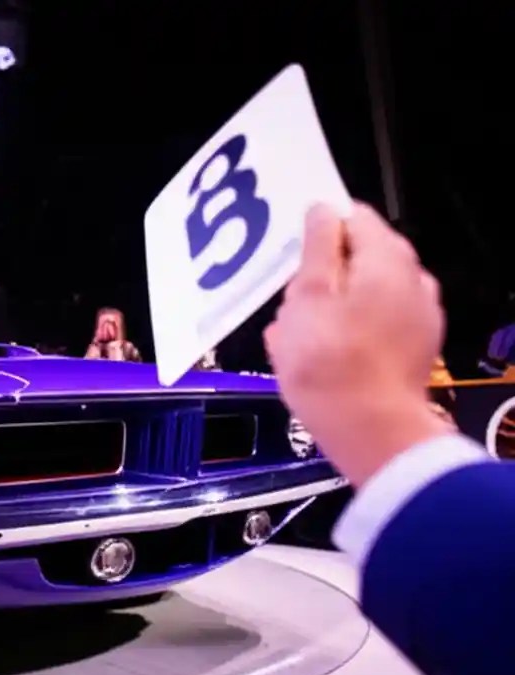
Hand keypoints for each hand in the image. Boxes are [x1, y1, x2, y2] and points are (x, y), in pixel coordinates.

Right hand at [264, 202, 452, 487]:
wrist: (368, 429)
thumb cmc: (328, 361)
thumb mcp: (307, 295)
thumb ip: (316, 246)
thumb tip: (322, 211)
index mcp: (387, 258)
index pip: (352, 216)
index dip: (317, 231)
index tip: (290, 258)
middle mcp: (413, 280)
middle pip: (358, 257)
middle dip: (321, 274)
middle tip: (289, 305)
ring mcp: (419, 316)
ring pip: (363, 293)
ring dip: (331, 305)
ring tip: (299, 336)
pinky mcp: (414, 348)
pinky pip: (375, 324)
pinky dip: (349, 330)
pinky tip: (323, 355)